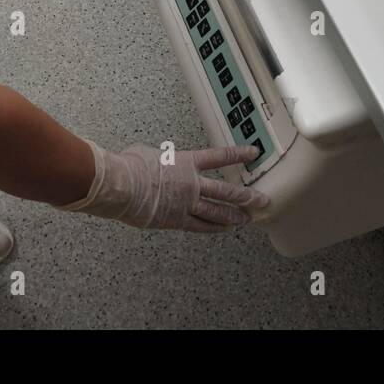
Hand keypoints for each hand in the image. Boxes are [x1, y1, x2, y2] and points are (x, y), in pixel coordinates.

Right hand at [59, 140, 270, 231]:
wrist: (122, 185)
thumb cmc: (129, 167)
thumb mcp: (147, 152)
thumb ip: (160, 158)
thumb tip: (155, 160)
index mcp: (186, 162)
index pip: (219, 157)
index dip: (238, 154)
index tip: (252, 153)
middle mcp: (192, 183)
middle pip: (226, 191)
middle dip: (246, 196)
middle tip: (261, 199)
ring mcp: (186, 203)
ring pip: (217, 212)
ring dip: (235, 216)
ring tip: (247, 219)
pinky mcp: (176, 220)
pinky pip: (200, 226)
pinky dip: (214, 229)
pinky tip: (223, 231)